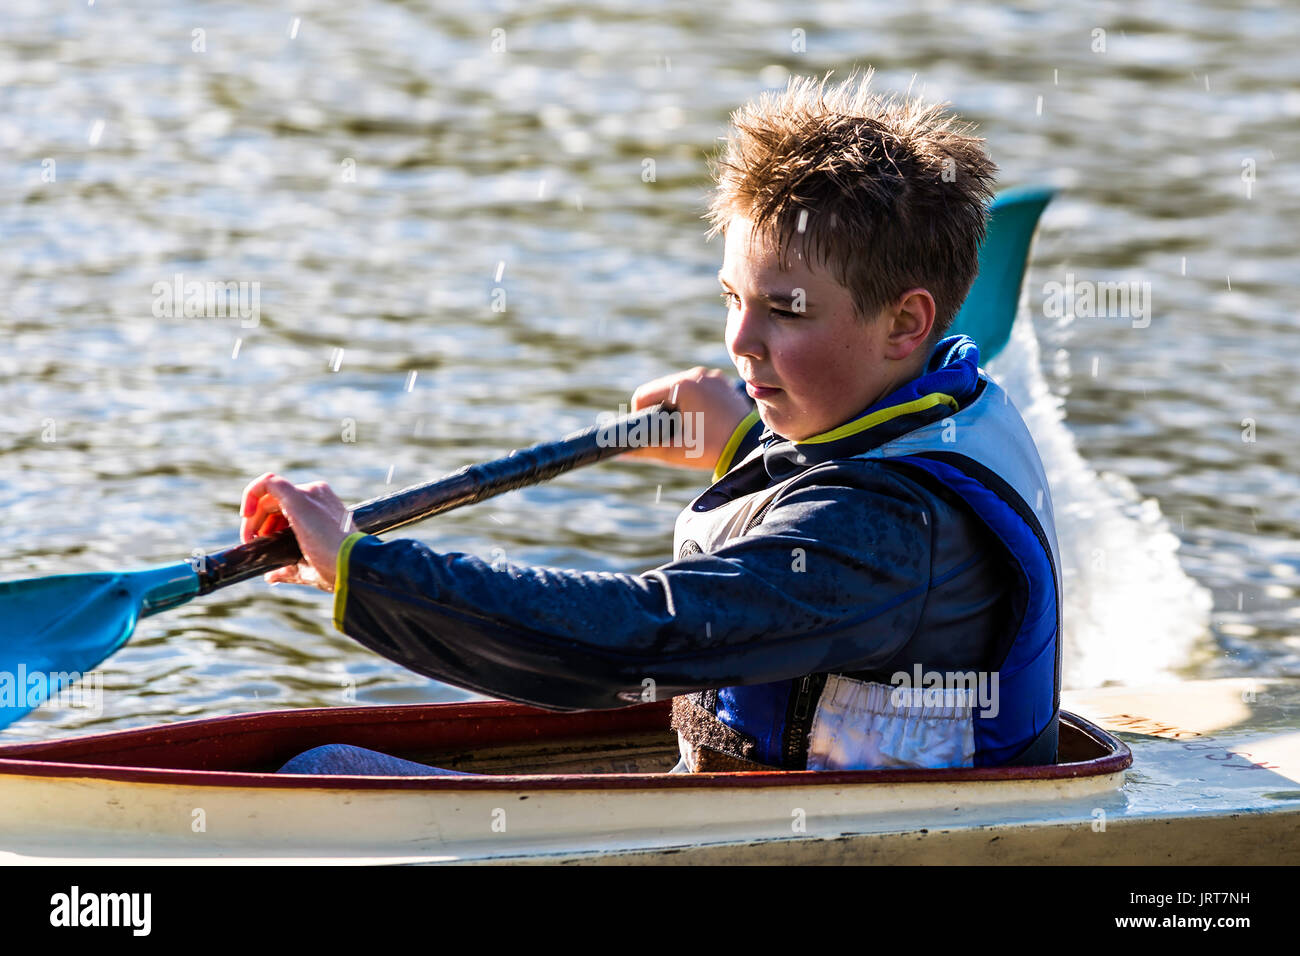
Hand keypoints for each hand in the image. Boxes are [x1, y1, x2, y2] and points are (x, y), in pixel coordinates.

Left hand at [239, 473, 355, 590]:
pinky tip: (246, 514)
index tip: (263, 542)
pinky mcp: (297, 497)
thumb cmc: (338, 569)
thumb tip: (272, 576)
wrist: (352, 565)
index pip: (288, 508)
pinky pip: (268, 483)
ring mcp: (309, 493)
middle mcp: (318, 495)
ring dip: (253, 516)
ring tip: (250, 539)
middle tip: (251, 542)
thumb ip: (290, 567)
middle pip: (276, 501)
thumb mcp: (310, 566)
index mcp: (324, 508)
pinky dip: (251, 493)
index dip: (270, 524)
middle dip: (258, 522)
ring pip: (269, 494)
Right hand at [628, 367, 753, 469]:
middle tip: (670, 431)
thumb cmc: (711, 449)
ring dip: (675, 404)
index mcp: (682, 386)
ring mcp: (711, 376)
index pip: (644, 394)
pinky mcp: (721, 381)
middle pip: (661, 389)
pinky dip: (692, 400)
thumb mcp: (675, 451)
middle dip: (660, 409)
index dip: (640, 414)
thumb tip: (621, 452)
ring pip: (678, 387)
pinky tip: (699, 418)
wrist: (749, 447)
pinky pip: (696, 386)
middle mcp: (697, 374)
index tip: (651, 430)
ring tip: (686, 426)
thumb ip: (645, 449)